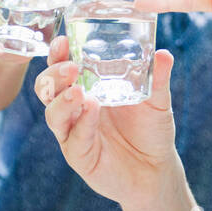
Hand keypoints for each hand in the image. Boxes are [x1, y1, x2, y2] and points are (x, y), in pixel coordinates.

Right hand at [34, 35, 183, 210]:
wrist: (156, 170)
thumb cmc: (150, 130)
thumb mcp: (157, 100)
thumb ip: (156, 78)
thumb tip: (163, 53)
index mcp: (87, 88)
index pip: (63, 67)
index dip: (58, 54)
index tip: (64, 40)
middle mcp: (74, 109)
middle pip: (48, 88)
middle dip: (54, 74)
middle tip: (71, 67)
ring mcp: (74, 132)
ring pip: (53, 113)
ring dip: (63, 100)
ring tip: (79, 91)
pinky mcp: (79, 155)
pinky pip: (74, 138)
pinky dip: (82, 123)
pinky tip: (92, 109)